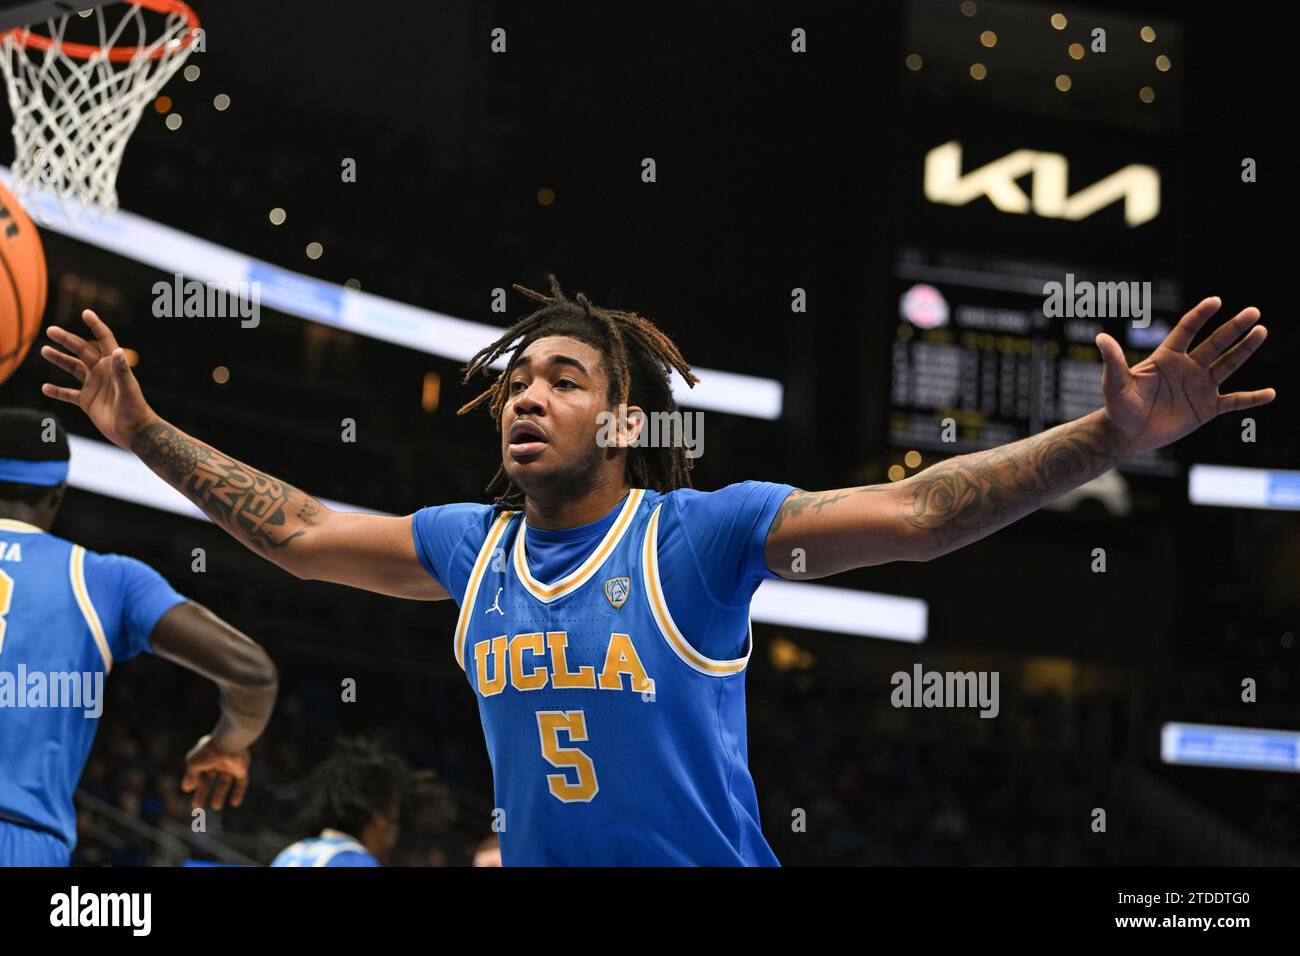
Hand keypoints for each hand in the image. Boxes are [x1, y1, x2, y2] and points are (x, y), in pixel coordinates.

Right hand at [40, 309, 157, 450]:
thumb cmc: (135, 410)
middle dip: (67, 340)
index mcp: (112, 366)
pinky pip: (69, 394)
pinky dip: (57, 391)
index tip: (86, 313)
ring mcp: (94, 386)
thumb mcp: (128, 390)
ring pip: (72, 368)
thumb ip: (122, 371)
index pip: (104, 340)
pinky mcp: (88, 402)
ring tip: (44, 350)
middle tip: (50, 330)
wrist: (135, 432)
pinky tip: (45, 388)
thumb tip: (116, 351)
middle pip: (82, 351)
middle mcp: (102, 372)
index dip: (96, 326)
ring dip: (59, 360)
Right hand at [182, 735, 250, 810]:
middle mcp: (217, 761)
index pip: (197, 772)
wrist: (229, 743)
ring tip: (216, 807)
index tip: (188, 791)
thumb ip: (191, 776)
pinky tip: (235, 804)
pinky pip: (241, 782)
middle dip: (203, 793)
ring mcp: (230, 765)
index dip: (193, 782)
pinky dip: (238, 792)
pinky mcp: (242, 769)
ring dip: (220, 794)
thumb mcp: (193, 764)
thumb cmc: (209, 752)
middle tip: (197, 807)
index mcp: (205, 757)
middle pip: (209, 780)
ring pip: (224, 782)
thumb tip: (186, 788)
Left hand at [1095, 296, 1275, 456]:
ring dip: (1245, 350)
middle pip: (1215, 343)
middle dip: (1234, 328)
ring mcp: (1200, 386)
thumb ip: (1113, 360)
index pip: (1187, 330)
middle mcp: (1187, 367)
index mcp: (1167, 357)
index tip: (1215, 301)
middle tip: (1253, 312)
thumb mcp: (1115, 382)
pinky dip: (1251, 399)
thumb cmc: (1118, 406)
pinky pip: (1234, 402)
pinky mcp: (1207, 408)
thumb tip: (1100, 337)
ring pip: (1228, 365)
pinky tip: (1270, 393)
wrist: (1126, 434)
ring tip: (1261, 331)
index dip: (1200, 315)